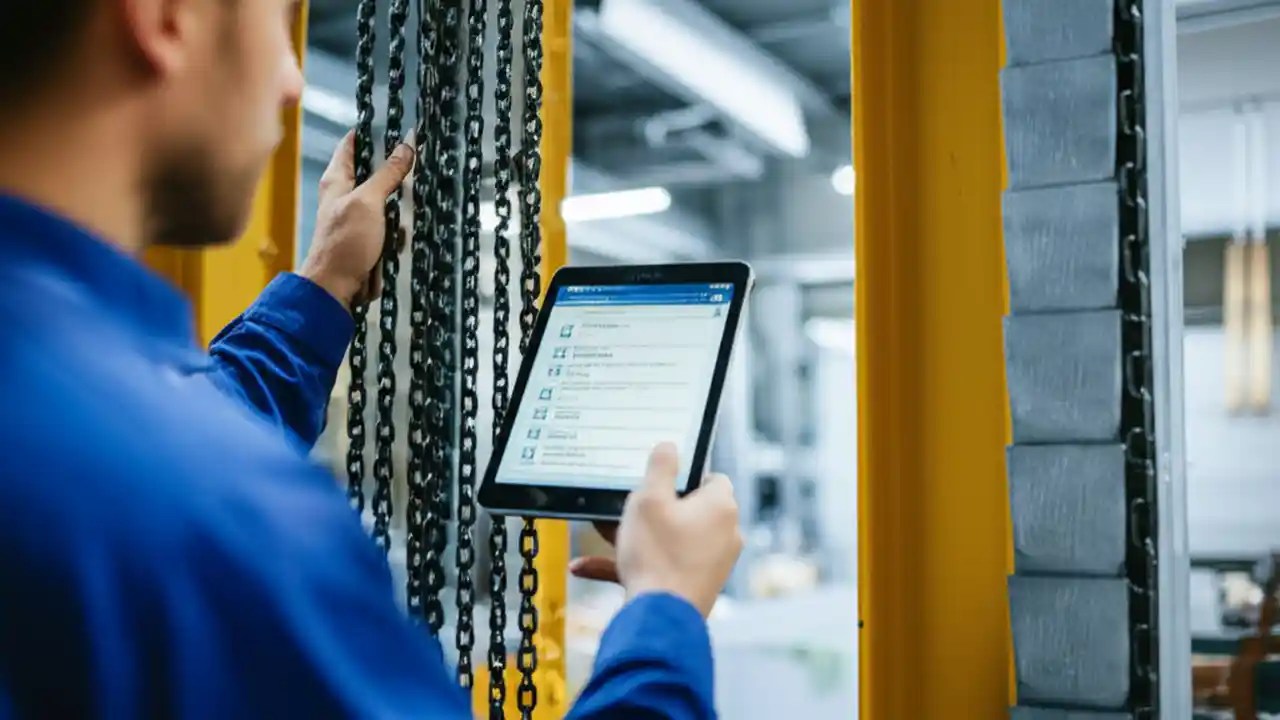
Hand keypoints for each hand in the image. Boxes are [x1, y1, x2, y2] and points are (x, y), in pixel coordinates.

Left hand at [299, 130, 414, 309]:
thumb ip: (387, 174)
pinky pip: (393, 224)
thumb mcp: (368, 201)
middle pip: (374, 170)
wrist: (337, 287)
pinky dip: (402, 224)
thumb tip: (406, 146)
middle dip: (396, 166)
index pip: (352, 143)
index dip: (371, 130)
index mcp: (337, 179)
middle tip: (421, 154)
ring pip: (388, 198)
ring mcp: (359, 218)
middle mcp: (346, 195)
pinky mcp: (372, 238)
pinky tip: (413, 223)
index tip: (396, 120)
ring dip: (403, 198)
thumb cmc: (345, 240)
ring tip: (424, 187)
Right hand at [570, 443, 742, 617]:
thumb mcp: (649, 499)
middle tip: (624, 509)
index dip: (683, 475)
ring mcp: (713, 563)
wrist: (659, 618)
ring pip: (670, 539)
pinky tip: (589, 567)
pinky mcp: (697, 586)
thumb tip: (669, 445)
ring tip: (601, 535)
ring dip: (637, 537)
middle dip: (652, 509)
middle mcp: (726, 534)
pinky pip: (663, 565)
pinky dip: (635, 564)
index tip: (657, 481)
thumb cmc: (657, 554)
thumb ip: (660, 467)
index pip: (710, 477)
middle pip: (688, 509)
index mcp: (721, 506)